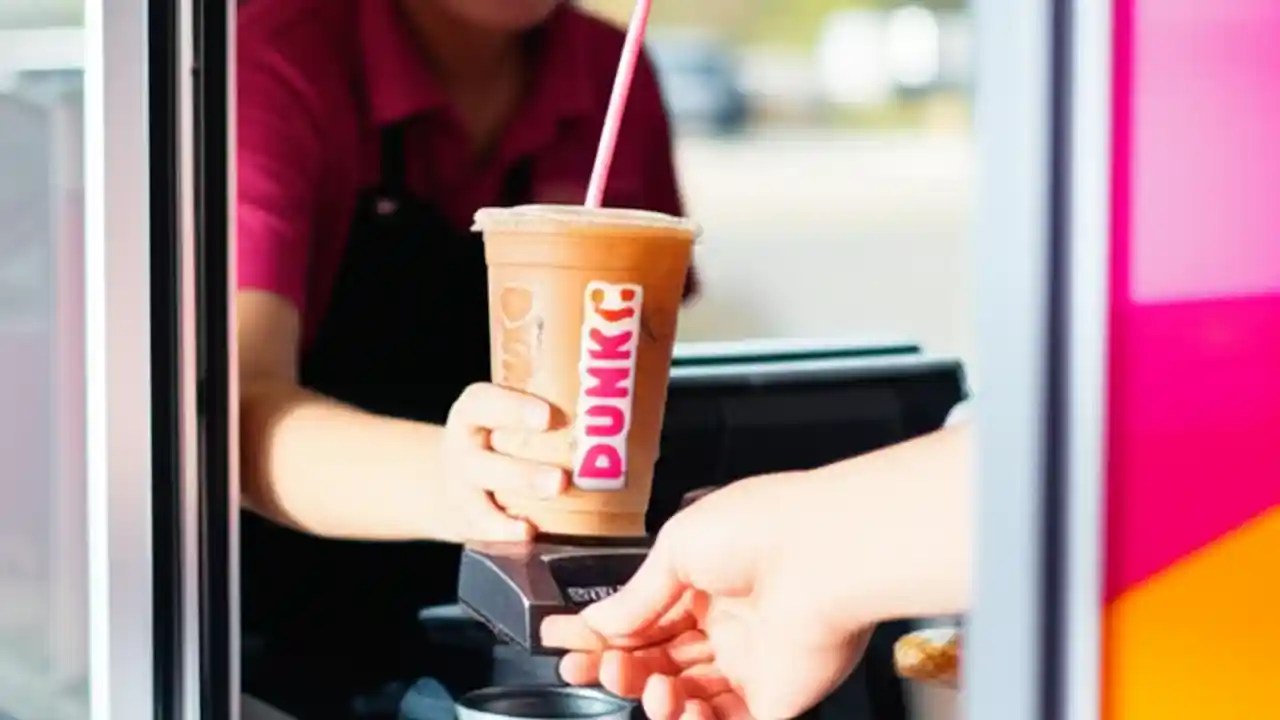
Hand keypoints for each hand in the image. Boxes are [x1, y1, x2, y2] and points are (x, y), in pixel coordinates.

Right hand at [439, 383, 567, 541]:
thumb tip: (626, 405)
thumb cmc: (500, 439)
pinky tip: (529, 534)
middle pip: (485, 460)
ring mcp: (461, 486)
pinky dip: (504, 532)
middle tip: (561, 481)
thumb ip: (551, 411)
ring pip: (481, 496)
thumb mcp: (508, 416)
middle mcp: (464, 447)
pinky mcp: (466, 518)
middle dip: (523, 473)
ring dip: (518, 503)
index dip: (515, 409)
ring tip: (549, 508)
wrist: (450, 477)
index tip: (548, 417)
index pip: (486, 403)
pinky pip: (482, 527)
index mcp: (475, 412)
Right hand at [542, 473, 871, 719]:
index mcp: (709, 578)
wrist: (825, 553)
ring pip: (688, 695)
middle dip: (620, 666)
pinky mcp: (776, 697)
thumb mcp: (676, 548)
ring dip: (653, 696)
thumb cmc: (760, 529)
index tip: (568, 644)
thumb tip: (598, 621)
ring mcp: (754, 662)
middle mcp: (731, 621)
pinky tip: (674, 706)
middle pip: (661, 659)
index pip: (647, 617)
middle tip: (587, 669)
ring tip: (644, 685)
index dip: (606, 633)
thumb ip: (637, 596)